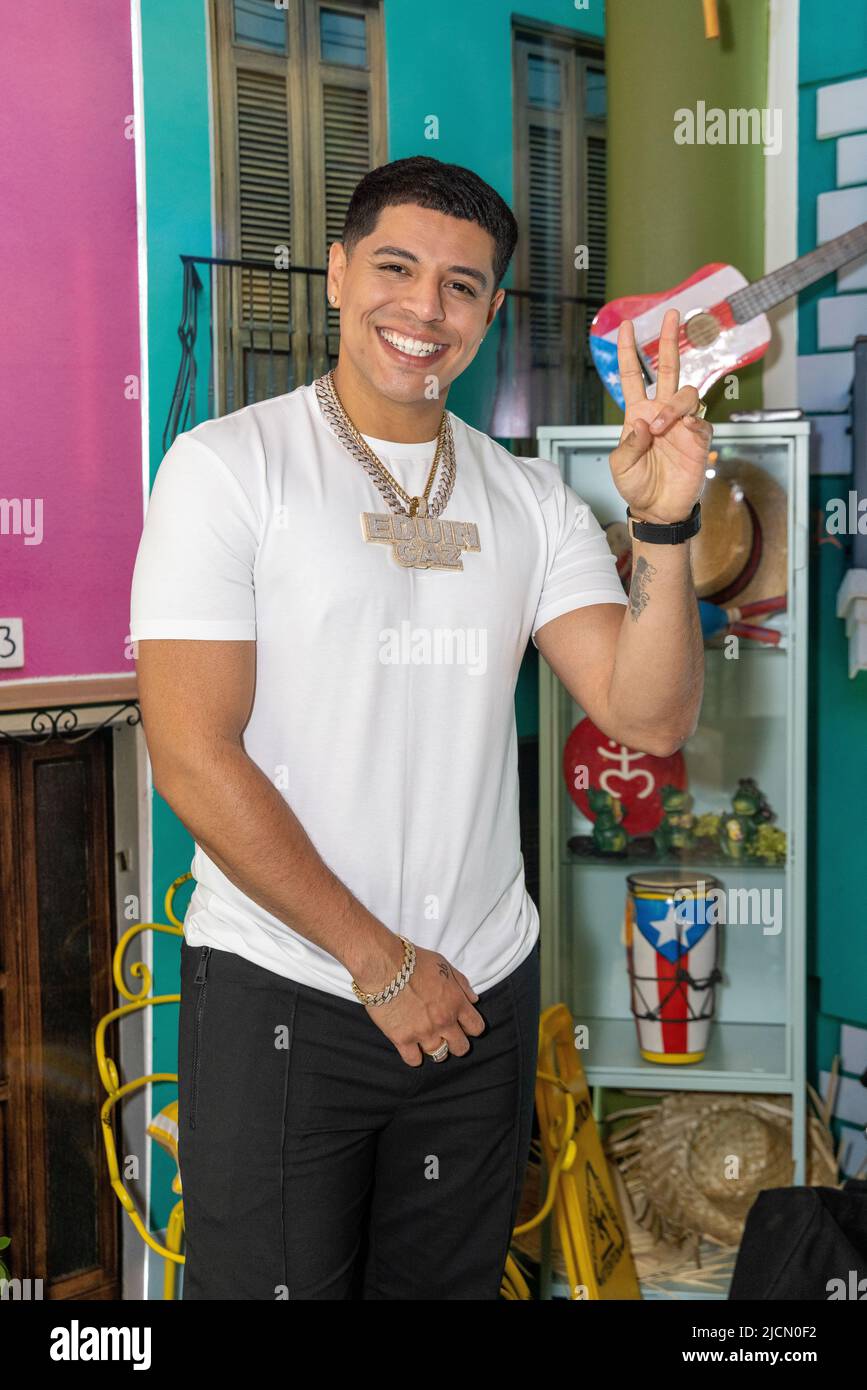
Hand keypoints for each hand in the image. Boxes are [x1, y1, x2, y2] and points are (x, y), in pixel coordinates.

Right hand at [363, 944, 485, 1066]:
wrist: (385, 966)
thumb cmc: (414, 961)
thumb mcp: (444, 965)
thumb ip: (462, 984)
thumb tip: (473, 999)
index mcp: (456, 1002)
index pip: (476, 1027)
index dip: (471, 1028)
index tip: (463, 1026)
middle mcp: (444, 1021)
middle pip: (461, 1047)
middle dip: (456, 1043)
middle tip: (446, 1036)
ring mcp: (424, 1032)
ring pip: (439, 1056)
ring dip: (436, 1049)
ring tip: (427, 1041)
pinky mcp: (403, 1039)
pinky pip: (414, 1060)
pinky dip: (414, 1056)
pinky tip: (411, 1047)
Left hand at [609, 308, 712, 524]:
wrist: (658, 509)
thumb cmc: (636, 485)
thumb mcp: (620, 466)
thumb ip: (628, 444)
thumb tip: (642, 422)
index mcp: (638, 413)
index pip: (633, 375)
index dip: (628, 350)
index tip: (625, 325)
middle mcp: (661, 412)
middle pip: (668, 368)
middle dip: (668, 340)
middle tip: (671, 314)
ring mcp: (682, 423)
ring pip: (686, 392)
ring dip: (672, 406)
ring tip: (661, 428)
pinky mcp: (699, 438)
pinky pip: (700, 419)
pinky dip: (690, 422)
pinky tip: (681, 433)